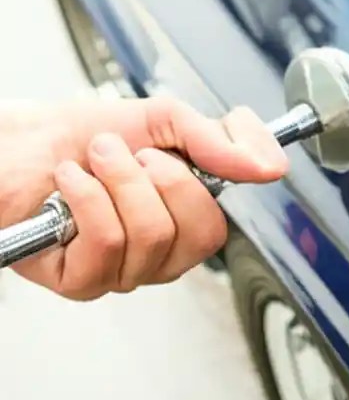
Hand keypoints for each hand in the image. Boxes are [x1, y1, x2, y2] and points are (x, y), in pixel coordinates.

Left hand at [0, 97, 287, 298]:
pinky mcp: (80, 281)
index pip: (218, 227)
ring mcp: (120, 271)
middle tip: (129, 155)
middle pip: (197, 236)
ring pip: (152, 235)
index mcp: (181, 221)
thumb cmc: (81, 135)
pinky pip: (109, 244)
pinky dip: (88, 199)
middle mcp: (155, 254)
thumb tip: (273, 166)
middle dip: (161, 179)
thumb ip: (224, 138)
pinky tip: (71, 183)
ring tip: (93, 161)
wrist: (16, 141)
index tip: (167, 150)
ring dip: (117, 181)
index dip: (196, 185)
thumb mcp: (166, 118)